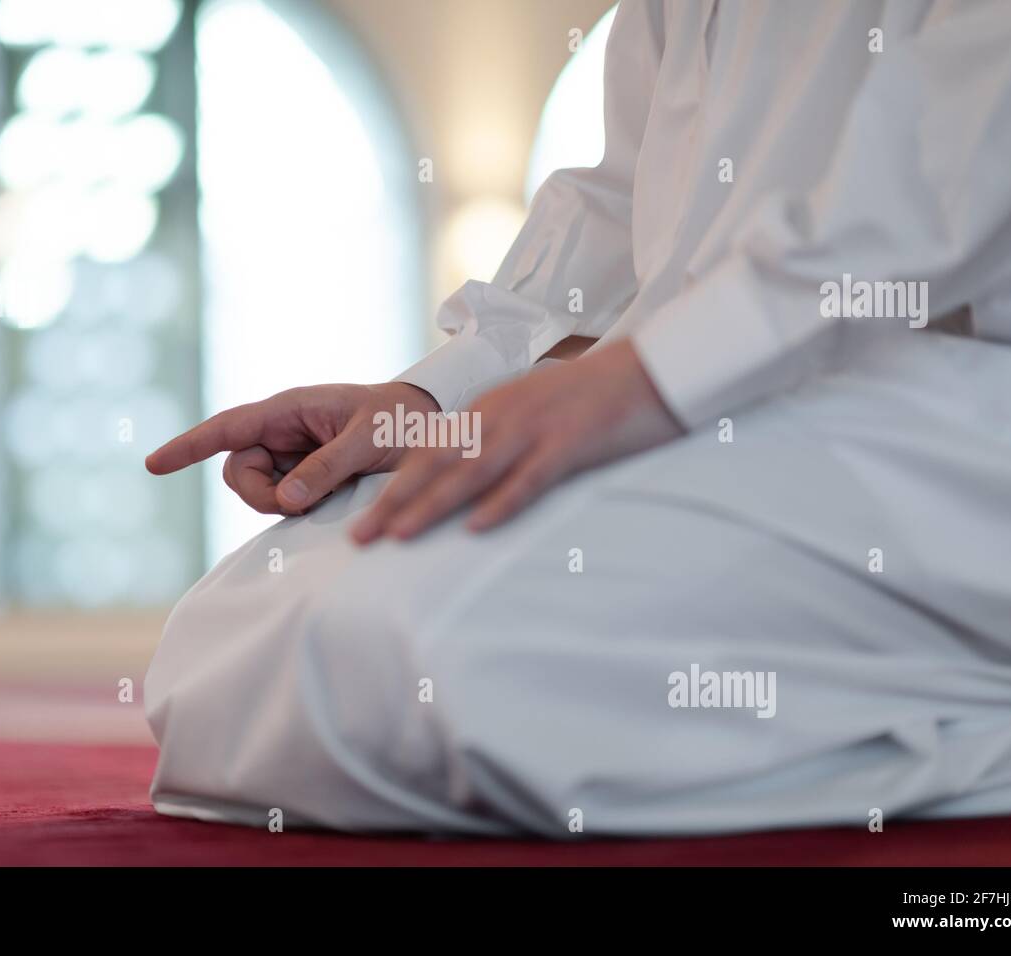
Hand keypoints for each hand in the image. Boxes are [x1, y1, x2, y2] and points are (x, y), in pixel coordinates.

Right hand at [146, 382, 440, 514]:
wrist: (429, 424)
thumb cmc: (400, 420)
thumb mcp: (368, 441)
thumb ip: (328, 468)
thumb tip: (286, 499)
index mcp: (289, 408)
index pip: (227, 428)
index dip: (189, 447)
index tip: (153, 465)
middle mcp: (283, 429)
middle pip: (240, 471)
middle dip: (261, 494)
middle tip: (301, 503)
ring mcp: (292, 452)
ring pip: (259, 488)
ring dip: (283, 502)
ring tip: (328, 493)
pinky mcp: (304, 472)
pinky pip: (282, 496)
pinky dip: (297, 505)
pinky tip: (328, 497)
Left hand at [350, 339, 681, 542]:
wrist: (652, 368)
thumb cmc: (591, 398)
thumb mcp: (532, 412)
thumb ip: (497, 440)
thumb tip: (465, 483)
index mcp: (489, 410)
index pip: (429, 453)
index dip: (392, 487)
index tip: (363, 521)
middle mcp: (501, 417)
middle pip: (437, 464)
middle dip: (394, 502)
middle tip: (358, 537)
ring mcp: (535, 428)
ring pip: (472, 472)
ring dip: (432, 504)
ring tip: (398, 535)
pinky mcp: (571, 442)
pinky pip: (530, 478)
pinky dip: (502, 503)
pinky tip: (478, 528)